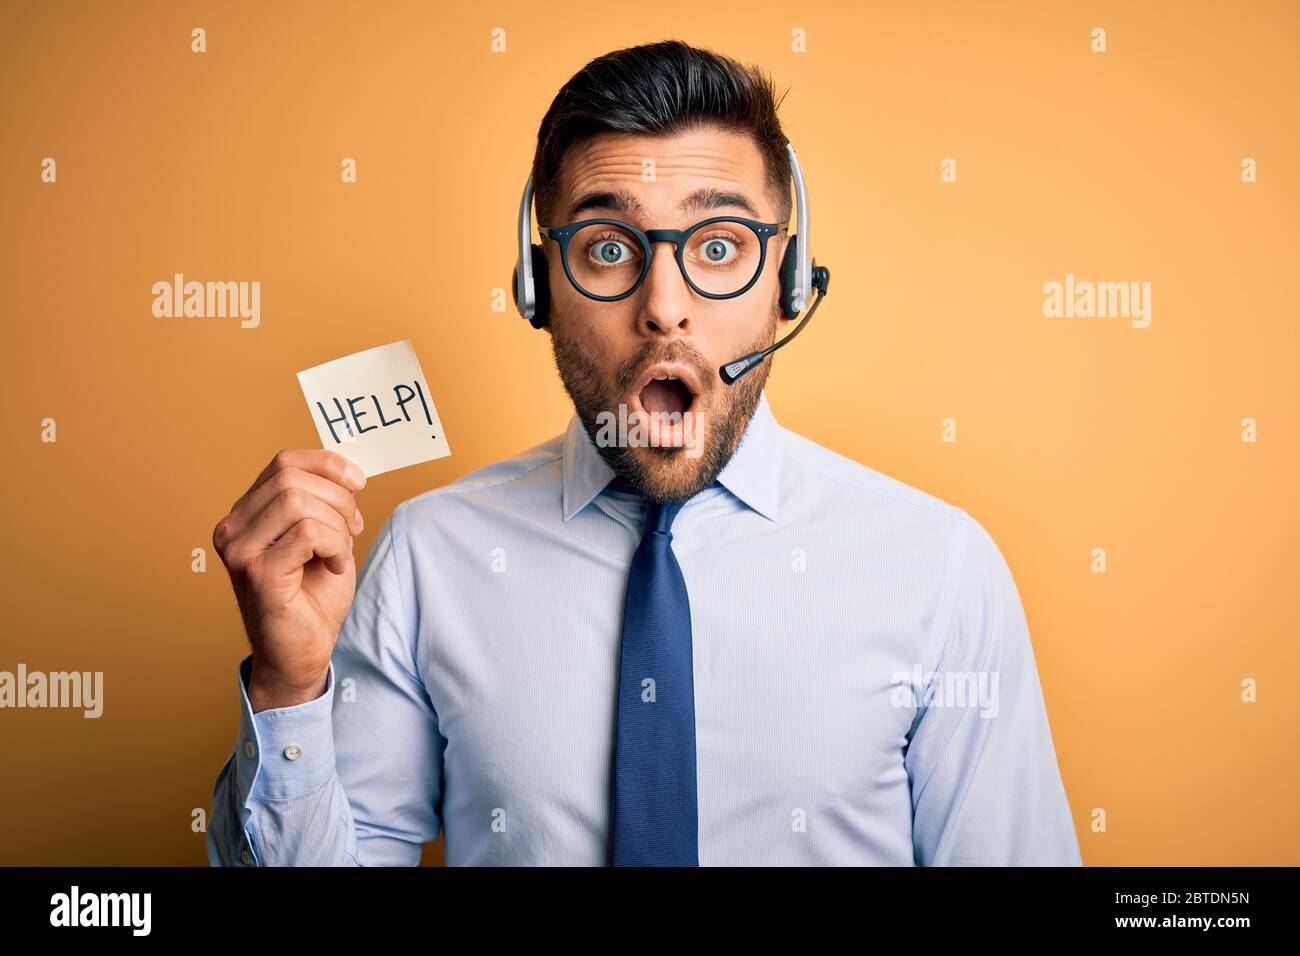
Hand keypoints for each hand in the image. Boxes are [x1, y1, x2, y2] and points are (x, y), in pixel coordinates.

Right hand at [213, 449, 366, 710]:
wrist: (301, 654)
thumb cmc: (312, 598)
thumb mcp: (323, 537)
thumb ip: (324, 503)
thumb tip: (347, 473)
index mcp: (245, 515)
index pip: (283, 462)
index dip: (326, 463)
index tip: (357, 482)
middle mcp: (232, 530)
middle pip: (291, 478)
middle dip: (337, 498)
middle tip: (353, 528)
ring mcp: (240, 552)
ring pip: (299, 502)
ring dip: (336, 524)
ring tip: (339, 552)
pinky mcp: (258, 574)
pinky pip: (308, 533)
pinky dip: (334, 546)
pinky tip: (334, 567)